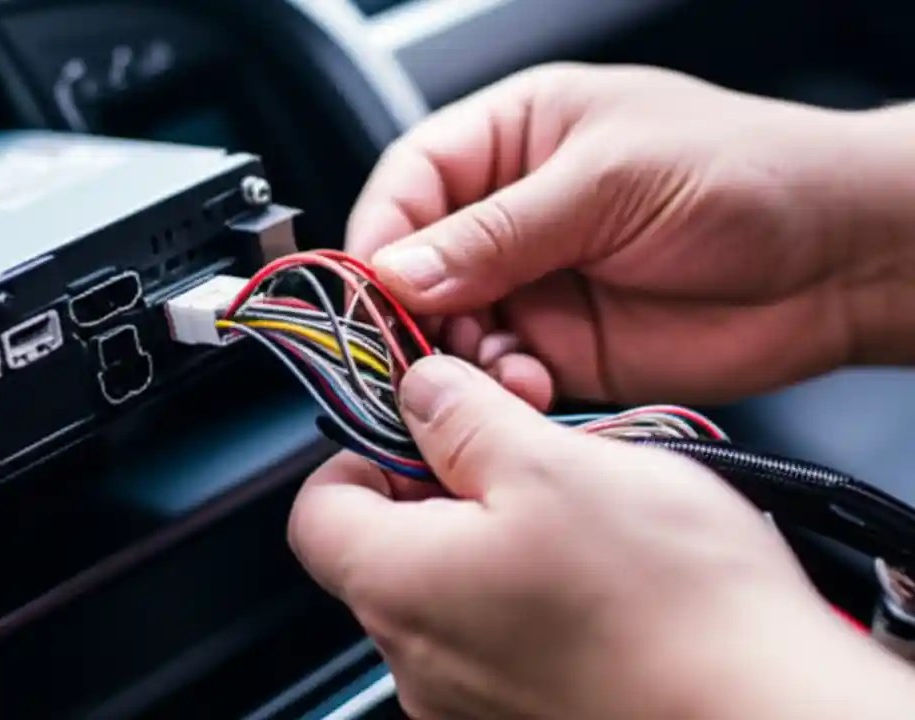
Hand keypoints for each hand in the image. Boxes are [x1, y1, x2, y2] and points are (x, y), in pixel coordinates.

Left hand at [288, 355, 914, 718]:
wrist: (771, 718)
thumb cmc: (672, 609)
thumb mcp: (555, 463)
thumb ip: (463, 418)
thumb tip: (419, 390)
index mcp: (397, 585)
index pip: (317, 507)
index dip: (365, 450)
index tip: (425, 426)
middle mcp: (417, 657)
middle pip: (388, 547)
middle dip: (445, 488)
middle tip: (521, 457)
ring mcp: (468, 701)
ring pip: (452, 590)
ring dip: (496, 539)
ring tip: (576, 517)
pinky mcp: (524, 717)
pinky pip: (500, 639)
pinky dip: (531, 596)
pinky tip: (599, 580)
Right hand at [347, 63, 914, 405]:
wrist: (839, 263)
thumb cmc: (746, 175)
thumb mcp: (608, 182)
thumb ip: (499, 232)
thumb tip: (400, 271)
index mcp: (514, 137)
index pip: (412, 179)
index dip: (382, 232)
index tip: (372, 284)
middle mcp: (512, 212)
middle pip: (417, 262)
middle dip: (409, 307)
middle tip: (416, 343)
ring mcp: (533, 283)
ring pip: (447, 327)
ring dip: (454, 356)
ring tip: (491, 366)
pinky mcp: (560, 346)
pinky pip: (497, 374)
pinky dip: (498, 388)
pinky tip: (528, 383)